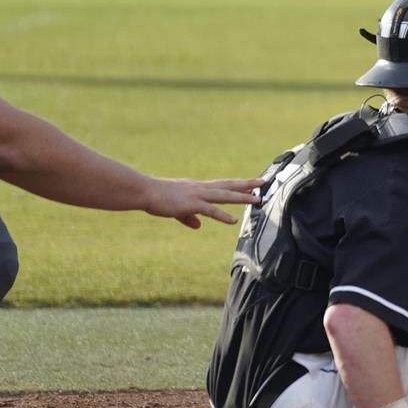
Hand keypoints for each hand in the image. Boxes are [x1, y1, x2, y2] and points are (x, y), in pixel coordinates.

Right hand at [143, 176, 263, 228]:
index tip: (252, 183)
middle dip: (247, 184)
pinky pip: (210, 210)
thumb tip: (198, 226)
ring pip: (224, 195)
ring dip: (241, 197)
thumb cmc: (157, 198)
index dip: (237, 185)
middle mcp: (201, 188)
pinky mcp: (190, 204)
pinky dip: (222, 215)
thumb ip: (189, 217)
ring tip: (257, 199)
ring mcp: (197, 195)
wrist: (144, 191)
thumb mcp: (176, 207)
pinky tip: (233, 220)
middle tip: (263, 182)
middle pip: (228, 185)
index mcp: (198, 188)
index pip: (222, 185)